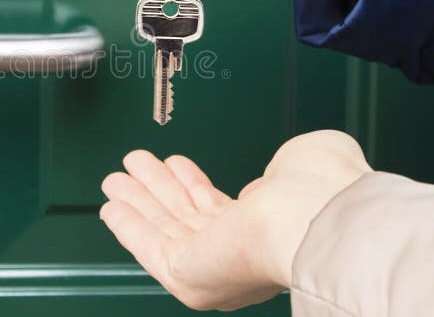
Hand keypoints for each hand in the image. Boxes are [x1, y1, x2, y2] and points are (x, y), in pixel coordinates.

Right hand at [100, 130, 371, 310]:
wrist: (315, 216)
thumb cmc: (321, 188)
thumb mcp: (303, 158)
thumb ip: (280, 167)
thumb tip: (259, 187)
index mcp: (270, 228)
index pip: (221, 210)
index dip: (191, 185)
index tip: (174, 165)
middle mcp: (240, 251)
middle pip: (184, 218)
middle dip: (156, 189)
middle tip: (134, 164)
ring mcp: (213, 266)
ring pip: (163, 230)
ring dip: (136, 202)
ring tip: (116, 178)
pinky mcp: (187, 275)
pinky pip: (148, 248)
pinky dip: (127, 228)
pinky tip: (112, 208)